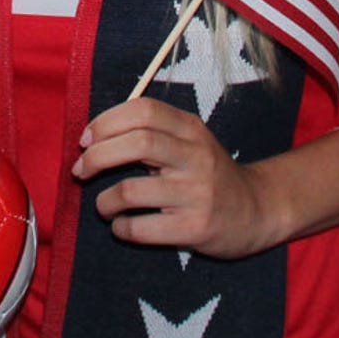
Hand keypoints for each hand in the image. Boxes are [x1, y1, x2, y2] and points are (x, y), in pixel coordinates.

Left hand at [73, 97, 279, 258]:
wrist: (257, 211)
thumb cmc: (208, 175)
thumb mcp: (189, 142)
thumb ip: (150, 133)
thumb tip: (91, 137)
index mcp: (191, 129)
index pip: (143, 110)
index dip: (106, 122)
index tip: (86, 139)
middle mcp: (196, 157)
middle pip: (137, 143)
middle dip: (97, 156)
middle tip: (81, 170)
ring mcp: (197, 193)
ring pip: (130, 190)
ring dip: (103, 201)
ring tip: (104, 206)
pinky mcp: (195, 228)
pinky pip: (140, 227)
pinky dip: (120, 228)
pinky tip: (122, 226)